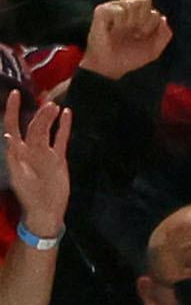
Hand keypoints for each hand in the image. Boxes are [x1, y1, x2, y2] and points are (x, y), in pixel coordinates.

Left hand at [2, 92, 70, 240]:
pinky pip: (61, 139)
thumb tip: (8, 135)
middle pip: (33, 125)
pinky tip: (67, 114)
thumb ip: (12, 156)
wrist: (46, 210)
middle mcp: (31, 148)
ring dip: (50, 117)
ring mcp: (45, 152)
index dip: (12, 109)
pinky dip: (64, 127)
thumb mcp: (18, 176)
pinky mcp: (58, 159)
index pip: (13, 125)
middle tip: (48, 104)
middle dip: (39, 114)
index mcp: (18, 150)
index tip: (15, 94)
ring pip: (47, 129)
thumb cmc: (28, 195)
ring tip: (55, 106)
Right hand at [81, 0, 172, 79]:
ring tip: (123, 31)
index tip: (144, 39)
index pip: (154, 13)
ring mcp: (115, 8)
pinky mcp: (102, 10)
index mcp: (140, 17)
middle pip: (145, 2)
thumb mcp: (153, 51)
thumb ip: (164, 36)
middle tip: (136, 35)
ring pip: (132, 4)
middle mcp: (128, 10)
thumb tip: (164, 19)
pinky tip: (113, 29)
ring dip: (131, 23)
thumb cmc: (130, 58)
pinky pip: (120, 11)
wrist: (111, 67)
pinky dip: (120, 23)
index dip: (153, 27)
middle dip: (145, 23)